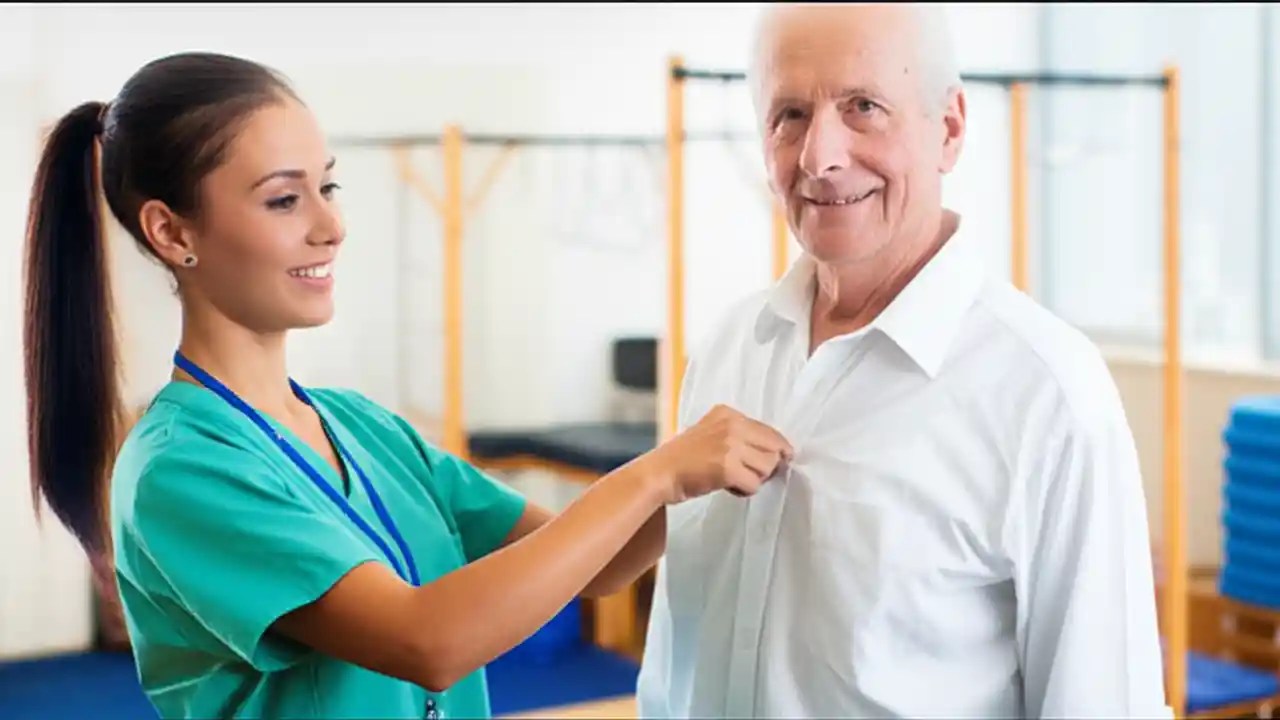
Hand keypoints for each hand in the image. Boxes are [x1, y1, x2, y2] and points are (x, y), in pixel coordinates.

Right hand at [642, 404, 793, 504]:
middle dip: (766, 466)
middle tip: (748, 474)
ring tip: (733, 480)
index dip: (777, 450)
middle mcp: (732, 425)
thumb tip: (779, 452)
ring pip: (767, 467)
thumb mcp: (710, 433)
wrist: (659, 473)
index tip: (780, 459)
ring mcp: (730, 445)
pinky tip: (728, 487)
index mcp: (728, 413)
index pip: (769, 431)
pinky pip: (753, 484)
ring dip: (754, 479)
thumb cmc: (683, 459)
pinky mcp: (728, 467)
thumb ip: (739, 436)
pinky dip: (744, 491)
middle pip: (774, 449)